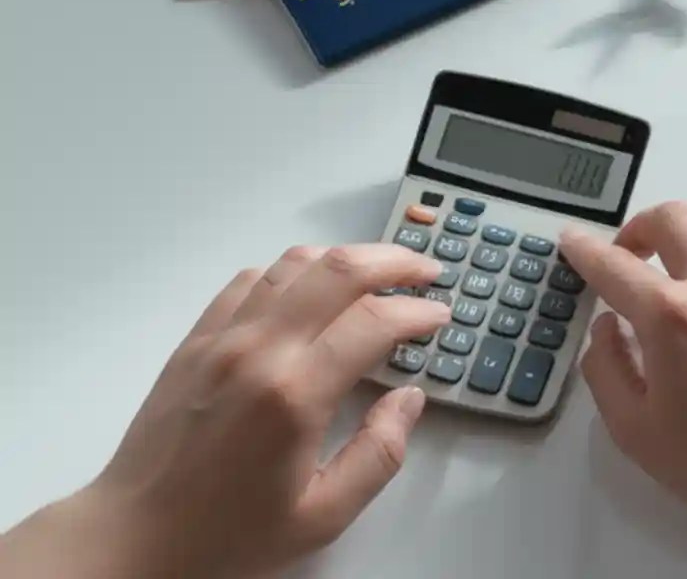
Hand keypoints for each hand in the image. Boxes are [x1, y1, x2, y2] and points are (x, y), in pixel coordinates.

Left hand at [1, 245, 450, 578]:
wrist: (134, 540)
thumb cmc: (229, 537)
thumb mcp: (324, 515)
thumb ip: (379, 452)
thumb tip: (410, 398)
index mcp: (294, 396)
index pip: (373, 322)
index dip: (418, 312)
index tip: (440, 317)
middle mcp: (257, 351)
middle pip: (337, 270)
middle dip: (393, 261)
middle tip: (426, 272)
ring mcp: (220, 339)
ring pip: (292, 263)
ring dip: (343, 259)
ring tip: (376, 274)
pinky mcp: (194, 341)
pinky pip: (249, 281)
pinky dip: (290, 272)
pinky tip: (309, 290)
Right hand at [561, 203, 686, 577]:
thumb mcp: (634, 431)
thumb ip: (605, 368)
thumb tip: (607, 325)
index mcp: (670, 318)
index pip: (612, 265)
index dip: (583, 250)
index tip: (572, 243)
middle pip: (670, 218)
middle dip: (639, 229)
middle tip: (631, 257)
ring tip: (686, 259)